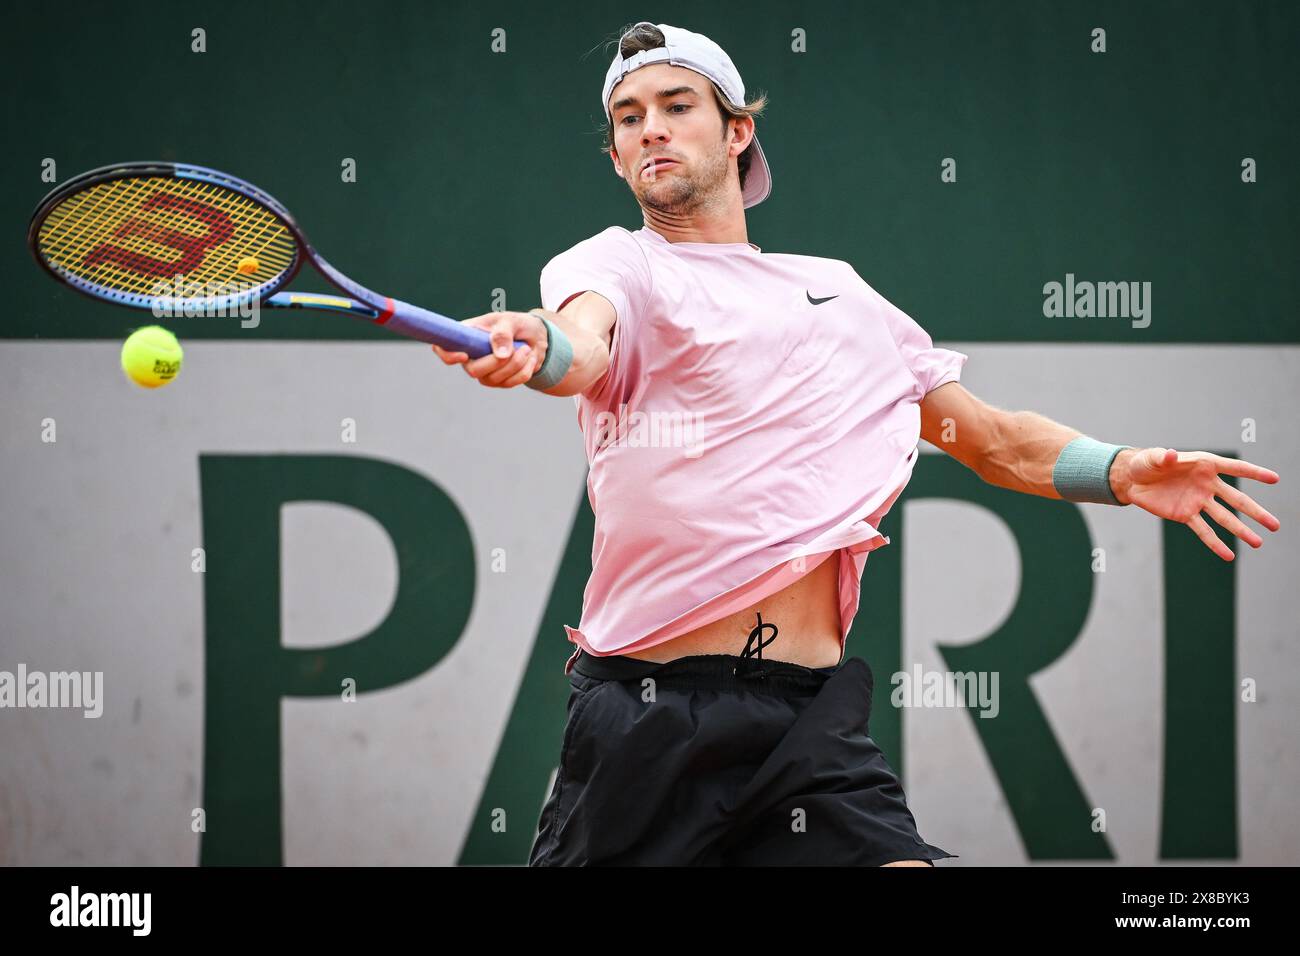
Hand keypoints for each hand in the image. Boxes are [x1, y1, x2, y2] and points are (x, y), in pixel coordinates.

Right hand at [431, 310, 547, 388]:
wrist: (535, 337)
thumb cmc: (517, 325)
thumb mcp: (511, 321)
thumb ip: (503, 334)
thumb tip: (500, 355)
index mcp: (465, 336)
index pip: (443, 348)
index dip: (448, 355)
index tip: (464, 356)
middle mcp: (470, 357)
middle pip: (473, 370)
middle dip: (497, 362)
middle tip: (519, 348)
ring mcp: (483, 372)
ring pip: (493, 379)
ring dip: (515, 364)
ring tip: (526, 348)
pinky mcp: (498, 381)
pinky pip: (509, 383)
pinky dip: (524, 371)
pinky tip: (529, 358)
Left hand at [1113, 447, 1280, 560]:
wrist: (1132, 480)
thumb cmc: (1147, 463)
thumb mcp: (1153, 458)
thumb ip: (1164, 458)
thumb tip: (1172, 455)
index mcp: (1204, 465)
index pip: (1235, 468)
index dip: (1254, 472)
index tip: (1275, 479)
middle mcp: (1207, 484)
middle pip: (1236, 500)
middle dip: (1256, 512)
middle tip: (1275, 525)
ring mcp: (1198, 501)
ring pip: (1224, 518)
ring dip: (1241, 530)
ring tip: (1259, 543)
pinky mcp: (1185, 515)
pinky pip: (1203, 530)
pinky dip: (1214, 543)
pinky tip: (1229, 555)